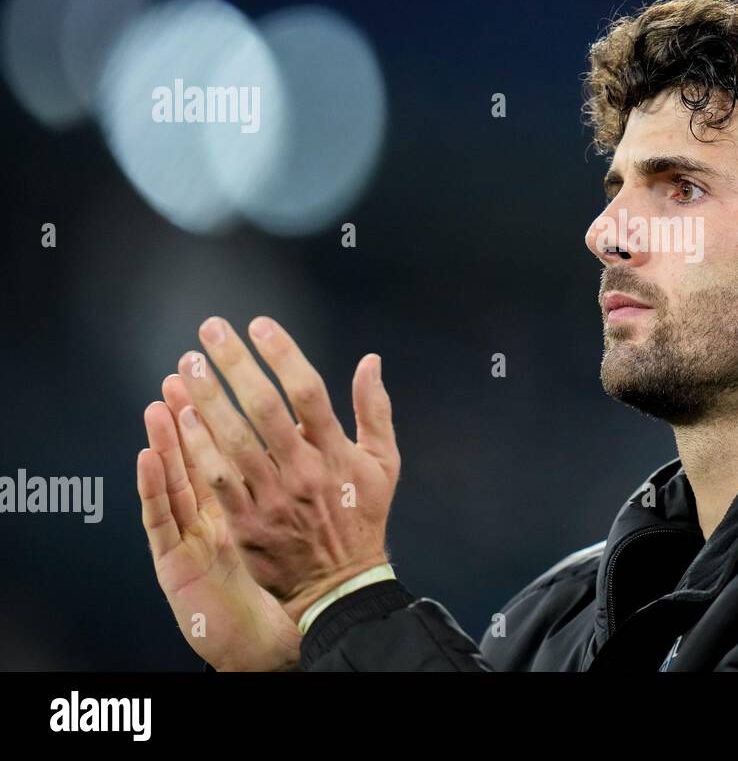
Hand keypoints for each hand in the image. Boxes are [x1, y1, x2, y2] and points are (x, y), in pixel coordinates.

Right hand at [138, 376, 301, 670]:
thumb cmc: (287, 572)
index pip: (220, 442)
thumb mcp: (295, 514)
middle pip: (192, 452)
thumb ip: (299, 467)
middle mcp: (210, 511)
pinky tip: (146, 457)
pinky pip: (161, 518)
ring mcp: (191, 534)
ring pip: (172, 478)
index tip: (208, 365)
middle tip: (180, 368)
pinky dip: (152, 486)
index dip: (212, 405)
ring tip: (158, 398)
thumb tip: (307, 420)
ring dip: (164, 438)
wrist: (291, 621)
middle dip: (187, 409)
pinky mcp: (177, 560)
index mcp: (239, 496)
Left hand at [172, 316, 399, 623]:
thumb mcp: (383, 461)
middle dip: (235, 365)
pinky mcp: (246, 522)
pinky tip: (181, 416)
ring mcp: (271, 498)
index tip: (259, 324)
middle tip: (210, 330)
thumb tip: (370, 360)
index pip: (308, 391)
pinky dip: (197, 446)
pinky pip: (215, 479)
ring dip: (206, 399)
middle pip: (264, 408)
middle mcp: (302, 471)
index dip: (283, 354)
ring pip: (232, 440)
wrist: (339, 585)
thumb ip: (374, 408)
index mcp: (336, 452)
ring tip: (186, 366)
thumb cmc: (362, 515)